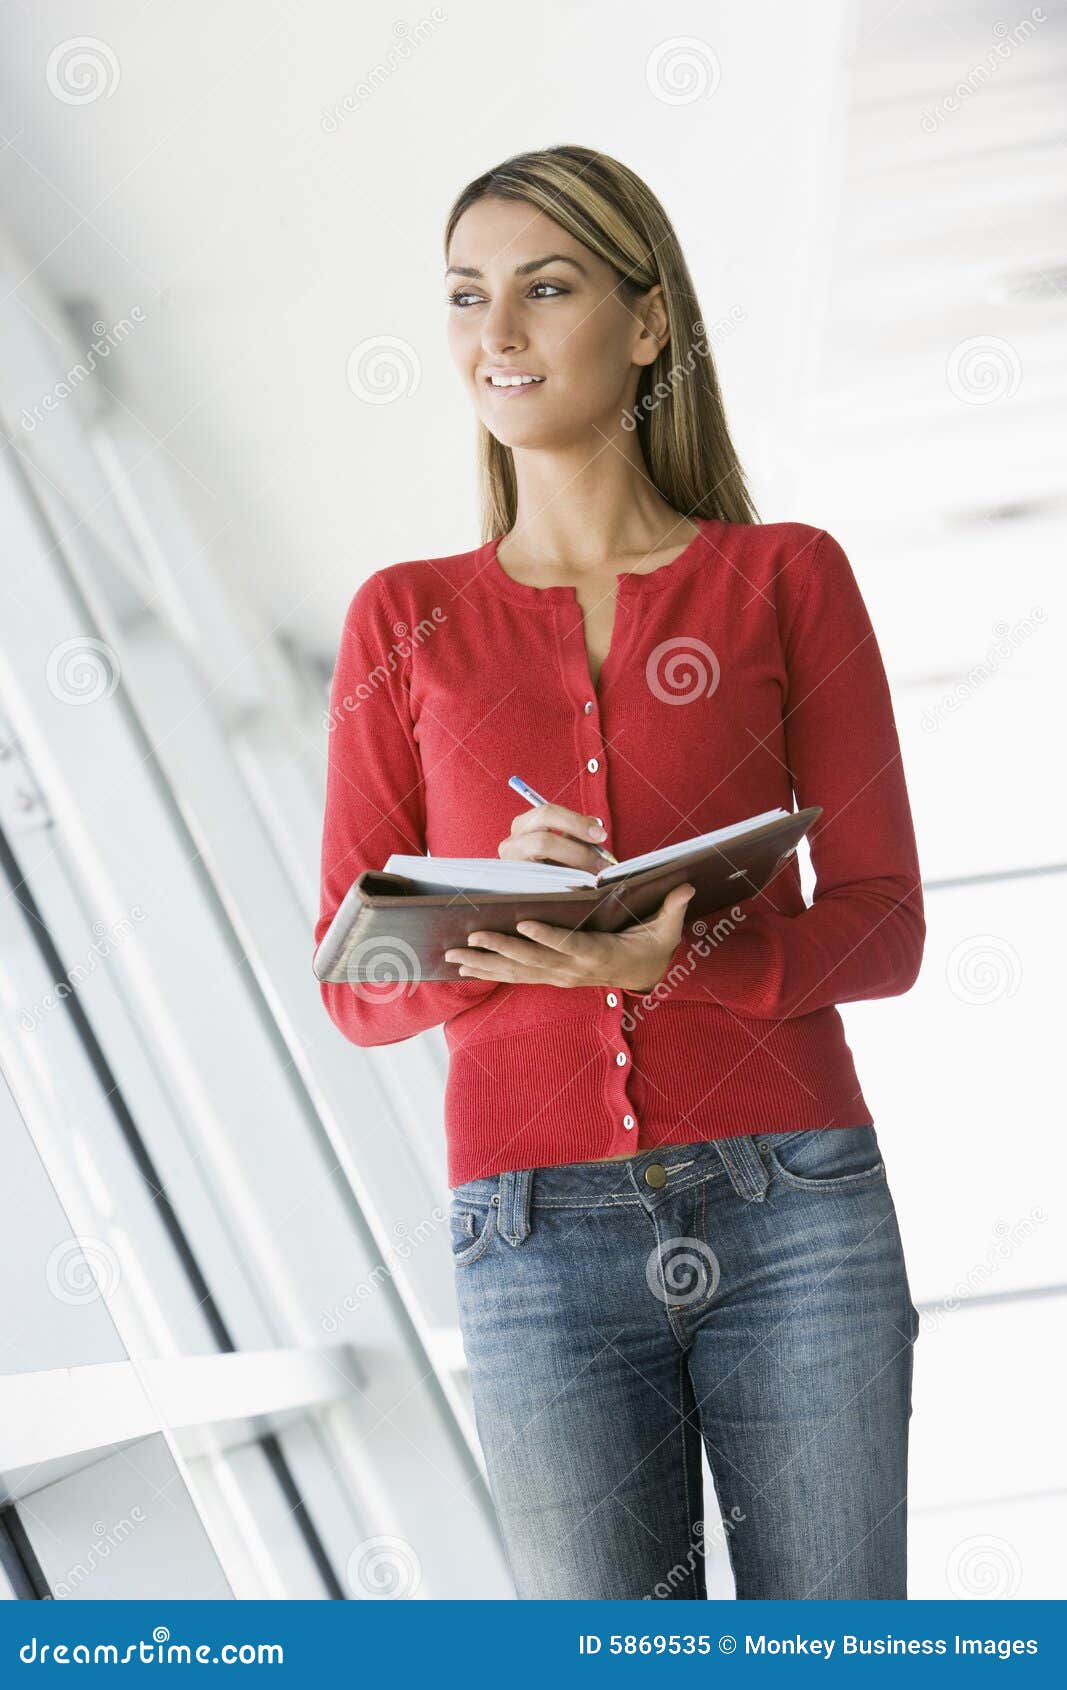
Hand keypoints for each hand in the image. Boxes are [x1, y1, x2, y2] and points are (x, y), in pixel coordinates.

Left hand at [444, 881, 696, 991]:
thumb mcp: (667, 930)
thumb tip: (685, 887)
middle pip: (535, 960)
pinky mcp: (549, 977)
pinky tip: (465, 965)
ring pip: (519, 972)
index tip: (524, 923)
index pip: (571, 945)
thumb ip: (673, 910)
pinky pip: (516, 975)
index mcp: (599, 954)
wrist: (644, 973)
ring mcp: (559, 976)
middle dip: (503, 948)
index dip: (548, 937)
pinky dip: (489, 970)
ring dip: (486, 963)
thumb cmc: (651, 945)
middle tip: (475, 936)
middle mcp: (574, 969)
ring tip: (457, 954)